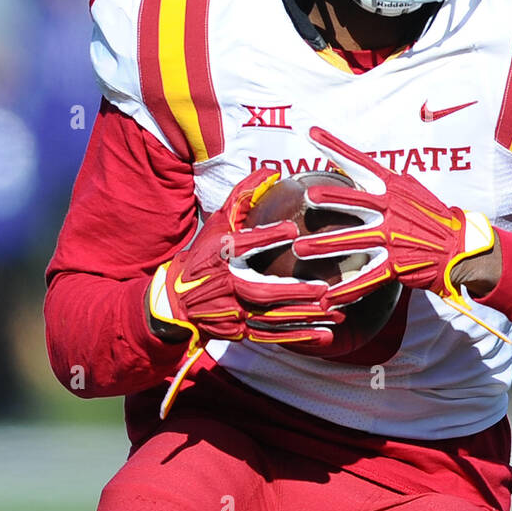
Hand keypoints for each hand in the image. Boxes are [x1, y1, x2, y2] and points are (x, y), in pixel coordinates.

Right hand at [147, 167, 345, 349]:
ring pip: (269, 319)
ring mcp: (231, 312)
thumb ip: (243, 196)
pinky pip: (271, 337)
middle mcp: (224, 285)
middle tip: (323, 289)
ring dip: (302, 318)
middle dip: (292, 292)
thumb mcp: (218, 222)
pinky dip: (297, 338)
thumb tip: (272, 171)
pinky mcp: (239, 331)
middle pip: (259, 291)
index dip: (265, 237)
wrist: (177, 300)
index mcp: (218, 254)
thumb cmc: (204, 254)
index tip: (292, 230)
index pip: (241, 246)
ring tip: (334, 314)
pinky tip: (324, 336)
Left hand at [291, 126, 496, 304]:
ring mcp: (393, 238)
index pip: (359, 162)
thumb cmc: (429, 216)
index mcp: (392, 188)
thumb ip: (381, 182)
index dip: (335, 146)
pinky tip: (328, 298)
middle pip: (356, 201)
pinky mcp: (396, 264)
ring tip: (300, 249)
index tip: (311, 133)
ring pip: (354, 241)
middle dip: (332, 198)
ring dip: (325, 246)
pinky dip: (347, 290)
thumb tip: (356, 169)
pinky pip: (367, 278)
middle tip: (308, 196)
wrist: (458, 246)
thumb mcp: (408, 191)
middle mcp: (391, 209)